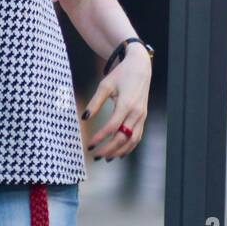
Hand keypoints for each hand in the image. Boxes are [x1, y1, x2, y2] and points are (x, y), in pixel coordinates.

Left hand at [83, 46, 151, 160]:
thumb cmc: (120, 75)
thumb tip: (84, 118)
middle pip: (122, 137)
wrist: (140, 67)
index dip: (100, 138)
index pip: (112, 127)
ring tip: (107, 158)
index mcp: (126, 104)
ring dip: (120, 151)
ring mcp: (142, 116)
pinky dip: (129, 147)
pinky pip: (138, 136)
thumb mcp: (105, 85)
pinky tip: (120, 152)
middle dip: (109, 149)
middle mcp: (136, 112)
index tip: (89, 145)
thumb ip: (95, 102)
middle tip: (96, 156)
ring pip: (132, 140)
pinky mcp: (143, 117)